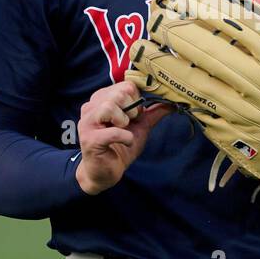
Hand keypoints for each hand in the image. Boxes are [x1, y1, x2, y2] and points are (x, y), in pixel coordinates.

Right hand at [74, 80, 171, 195]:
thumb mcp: (140, 127)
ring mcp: (87, 122)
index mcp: (102, 99)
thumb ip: (153, 113)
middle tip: (128, 124)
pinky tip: (124, 143)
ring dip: (124, 122)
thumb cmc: (119, 147)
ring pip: (110, 106)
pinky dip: (125, 138)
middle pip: (119, 93)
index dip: (136, 100)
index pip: (126, 85)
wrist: (105, 172)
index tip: (134, 115)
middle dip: (132, 110)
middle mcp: (91, 107)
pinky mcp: (90, 139)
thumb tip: (171, 102)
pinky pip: (113, 131)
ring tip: (123, 131)